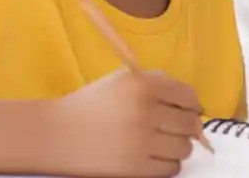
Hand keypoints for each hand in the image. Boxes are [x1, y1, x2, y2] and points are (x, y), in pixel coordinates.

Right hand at [45, 68, 204, 177]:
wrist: (56, 135)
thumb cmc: (91, 104)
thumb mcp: (122, 80)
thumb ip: (156, 82)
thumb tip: (192, 101)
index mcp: (143, 85)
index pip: (188, 96)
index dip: (192, 105)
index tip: (189, 111)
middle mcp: (145, 112)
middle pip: (189, 124)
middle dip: (186, 127)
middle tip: (174, 129)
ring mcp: (141, 142)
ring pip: (184, 148)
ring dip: (177, 147)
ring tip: (161, 144)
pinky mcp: (135, 169)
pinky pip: (171, 169)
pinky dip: (167, 165)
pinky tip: (154, 158)